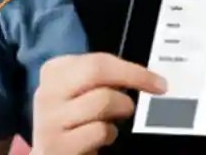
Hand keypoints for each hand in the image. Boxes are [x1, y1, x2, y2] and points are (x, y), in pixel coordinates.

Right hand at [32, 53, 166, 154]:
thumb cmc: (72, 121)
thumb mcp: (79, 93)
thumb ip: (102, 80)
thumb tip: (143, 74)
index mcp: (54, 72)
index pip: (98, 60)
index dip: (132, 68)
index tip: (157, 80)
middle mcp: (47, 92)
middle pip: (97, 72)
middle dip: (133, 78)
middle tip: (156, 89)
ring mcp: (50, 119)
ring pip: (102, 101)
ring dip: (120, 111)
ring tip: (114, 119)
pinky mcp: (58, 145)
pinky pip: (99, 131)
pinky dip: (109, 135)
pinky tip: (101, 139)